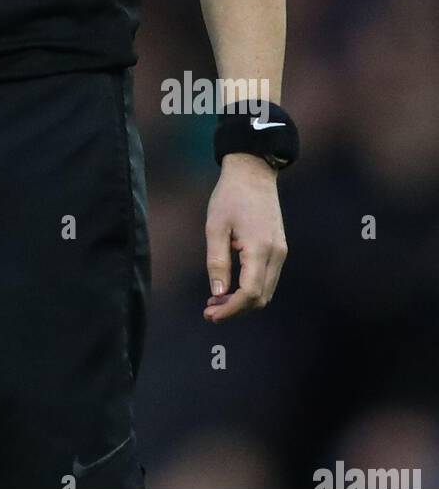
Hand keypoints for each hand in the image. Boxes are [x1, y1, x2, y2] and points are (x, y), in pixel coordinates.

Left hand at [203, 152, 287, 321]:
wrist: (253, 173)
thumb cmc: (230, 196)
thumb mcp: (215, 226)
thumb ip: (217, 262)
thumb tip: (218, 294)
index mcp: (260, 248)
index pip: (249, 293)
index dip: (231, 309)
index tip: (211, 315)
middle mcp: (276, 254)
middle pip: (260, 298)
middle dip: (236, 309)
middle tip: (209, 311)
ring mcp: (280, 252)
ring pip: (265, 291)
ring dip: (243, 302)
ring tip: (216, 302)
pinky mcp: (279, 249)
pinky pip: (267, 279)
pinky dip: (250, 290)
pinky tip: (230, 288)